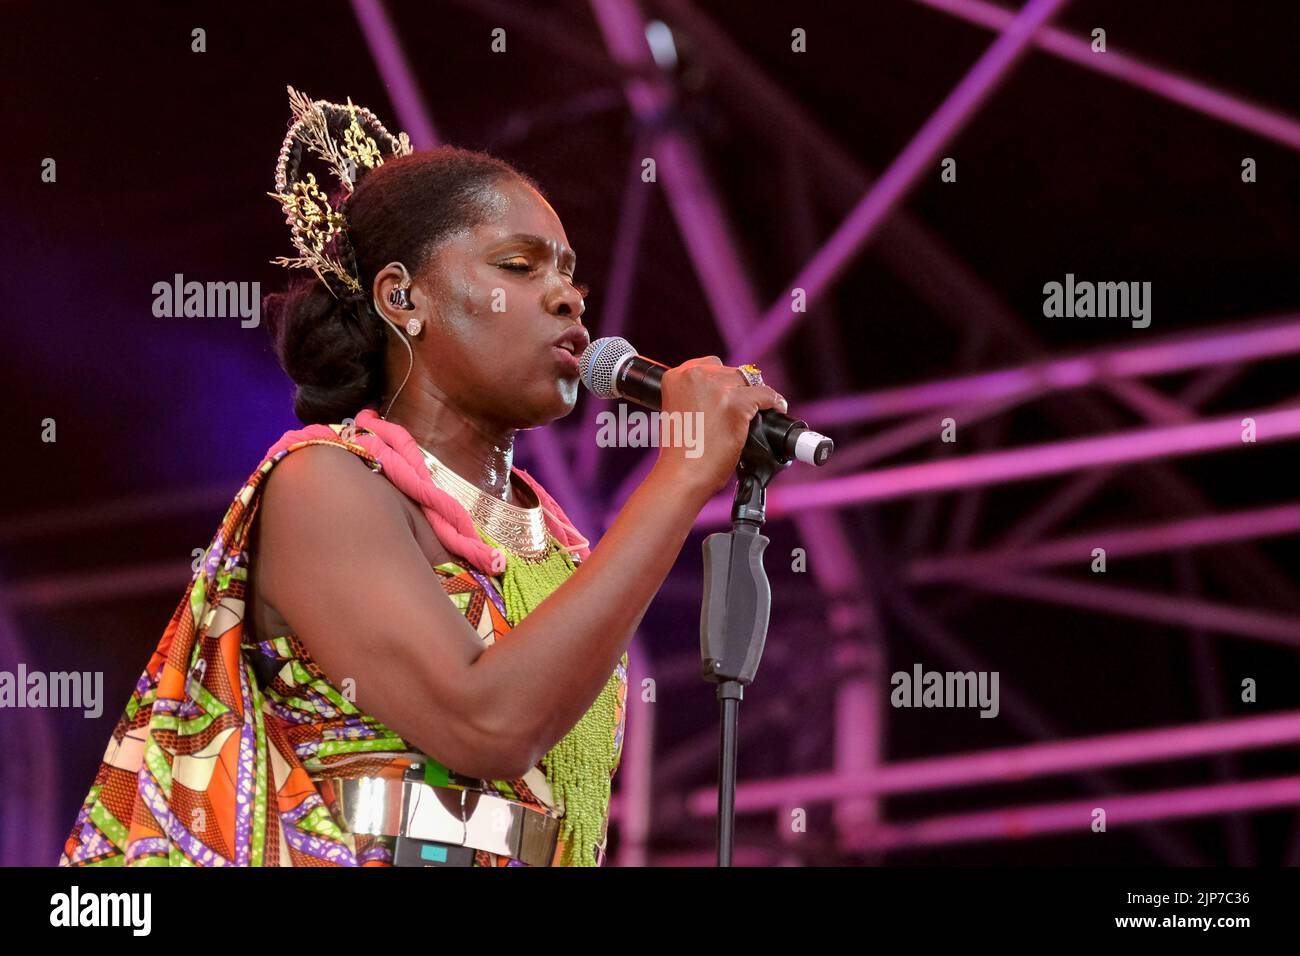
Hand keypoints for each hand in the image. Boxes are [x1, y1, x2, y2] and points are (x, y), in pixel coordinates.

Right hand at [650, 356, 786, 499]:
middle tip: (741, 409)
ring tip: (758, 411)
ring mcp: (716, 388)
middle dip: (738, 389)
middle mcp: (695, 375)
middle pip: (731, 371)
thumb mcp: (678, 412)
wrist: (681, 475)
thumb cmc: (679, 453)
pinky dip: (774, 402)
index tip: (730, 392)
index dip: (723, 380)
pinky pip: (765, 394)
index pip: (710, 365)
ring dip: (754, 396)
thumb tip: (721, 396)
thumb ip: (696, 396)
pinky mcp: (736, 403)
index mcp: (676, 376)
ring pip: (748, 381)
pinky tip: (777, 409)